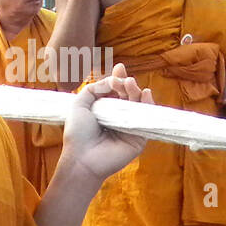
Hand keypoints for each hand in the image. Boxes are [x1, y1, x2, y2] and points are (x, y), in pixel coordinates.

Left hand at [61, 63, 153, 181]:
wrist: (82, 158)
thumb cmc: (77, 133)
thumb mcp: (79, 105)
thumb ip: (93, 89)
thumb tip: (112, 79)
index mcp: (104, 111)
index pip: (115, 91)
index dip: (118, 79)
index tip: (119, 67)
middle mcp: (118, 118)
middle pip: (128, 96)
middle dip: (127, 84)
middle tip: (124, 80)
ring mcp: (129, 127)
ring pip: (138, 105)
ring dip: (136, 92)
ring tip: (130, 84)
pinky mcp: (139, 138)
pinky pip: (147, 119)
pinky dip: (147, 105)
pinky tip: (144, 93)